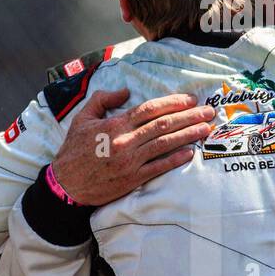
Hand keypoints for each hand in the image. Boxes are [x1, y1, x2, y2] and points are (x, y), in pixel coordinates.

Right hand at [50, 88, 213, 205]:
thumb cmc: (74, 150)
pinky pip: (159, 167)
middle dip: (189, 116)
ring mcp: (130, 161)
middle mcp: (125, 141)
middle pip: (163, 125)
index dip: (172, 103)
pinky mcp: (132, 179)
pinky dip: (176, 159)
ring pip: (165, 144)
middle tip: (208, 112)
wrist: (65, 185)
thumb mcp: (82, 118)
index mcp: (115, 124)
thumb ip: (102, 99)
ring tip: (206, 128)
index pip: (149, 109)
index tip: (190, 100)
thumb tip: (125, 90)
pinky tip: (190, 152)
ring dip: (188, 135)